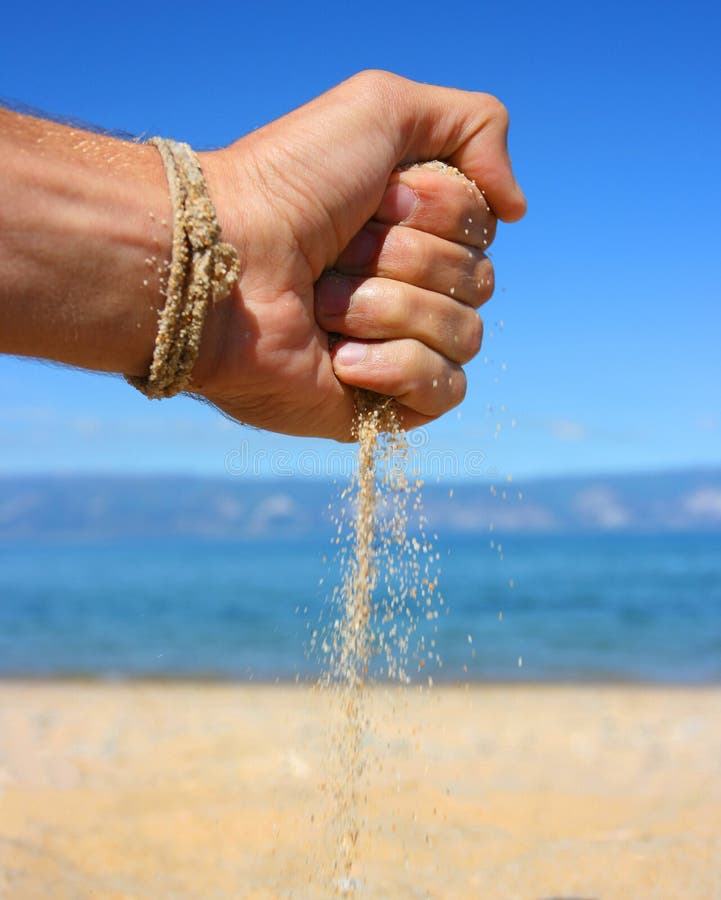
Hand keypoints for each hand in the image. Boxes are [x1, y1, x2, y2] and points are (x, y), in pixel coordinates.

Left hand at [195, 70, 524, 440]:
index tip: (372, 200)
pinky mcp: (382, 404)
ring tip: (322, 306)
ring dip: (386, 309)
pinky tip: (340, 359)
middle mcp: (411, 285)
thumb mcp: (382, 108)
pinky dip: (395, 368)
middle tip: (335, 254)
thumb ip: (474, 125)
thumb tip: (518, 209)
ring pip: (466, 334)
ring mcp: (398, 347)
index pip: (483, 226)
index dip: (434, 210)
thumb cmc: (289, 185)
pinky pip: (446, 390)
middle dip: (403, 259)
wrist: (221, 265)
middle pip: (480, 281)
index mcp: (415, 226)